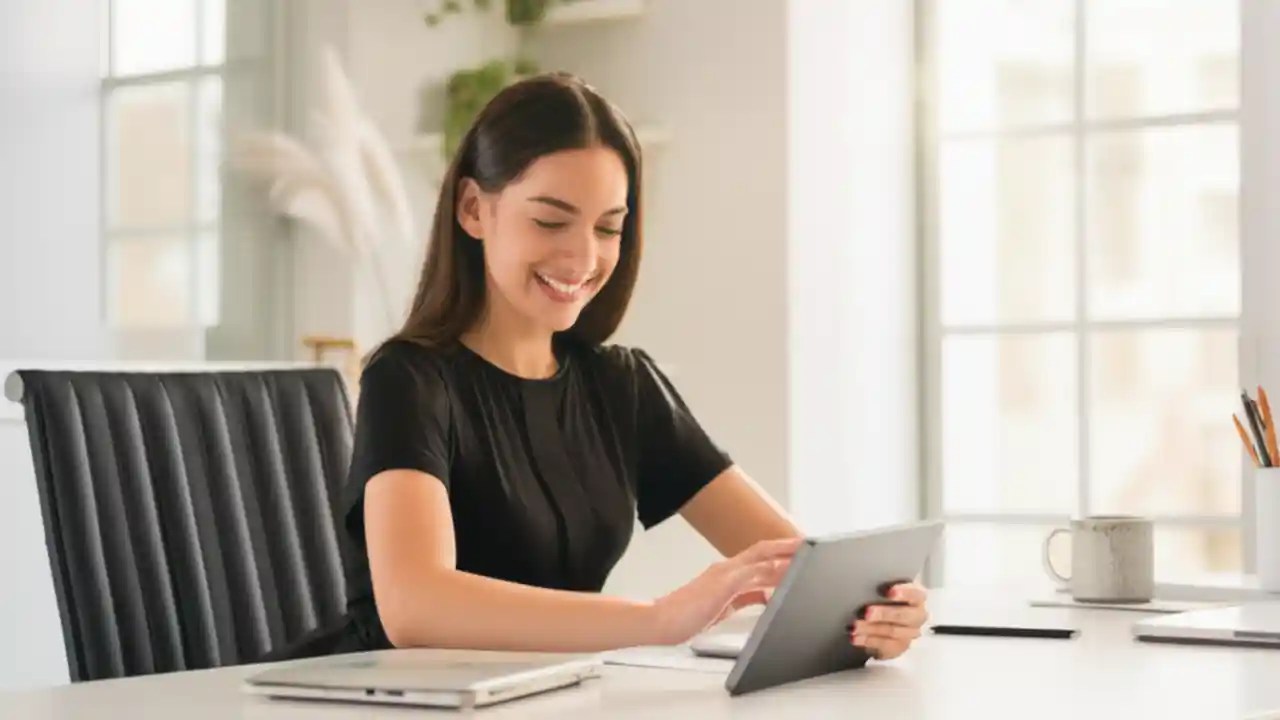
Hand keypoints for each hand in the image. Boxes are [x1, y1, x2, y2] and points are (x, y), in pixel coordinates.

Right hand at [650, 537, 802, 644]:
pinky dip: (769, 570)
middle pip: (764, 551)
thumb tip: (766, 595)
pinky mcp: (721, 585)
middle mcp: (726, 568)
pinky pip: (751, 574)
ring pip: (761, 558)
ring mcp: (723, 574)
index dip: (780, 552)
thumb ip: (745, 598)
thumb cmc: (686, 617)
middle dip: (787, 547)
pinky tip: (784, 571)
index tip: (800, 552)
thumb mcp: (723, 606)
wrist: (659, 621)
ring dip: (784, 556)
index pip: (759, 557)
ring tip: (806, 553)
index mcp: (726, 573)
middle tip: (810, 544)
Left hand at [849, 582, 928, 659]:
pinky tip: (856, 638)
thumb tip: (863, 585)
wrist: (886, 621)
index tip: (889, 592)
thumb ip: (880, 587)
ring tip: (855, 626)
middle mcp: (918, 615)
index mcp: (917, 596)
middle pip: (904, 615)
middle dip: (884, 614)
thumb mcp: (884, 590)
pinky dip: (869, 641)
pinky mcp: (900, 647)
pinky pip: (885, 645)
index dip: (904, 593)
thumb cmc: (885, 599)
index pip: (915, 594)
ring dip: (871, 628)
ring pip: (892, 631)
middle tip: (867, 612)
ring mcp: (911, 633)